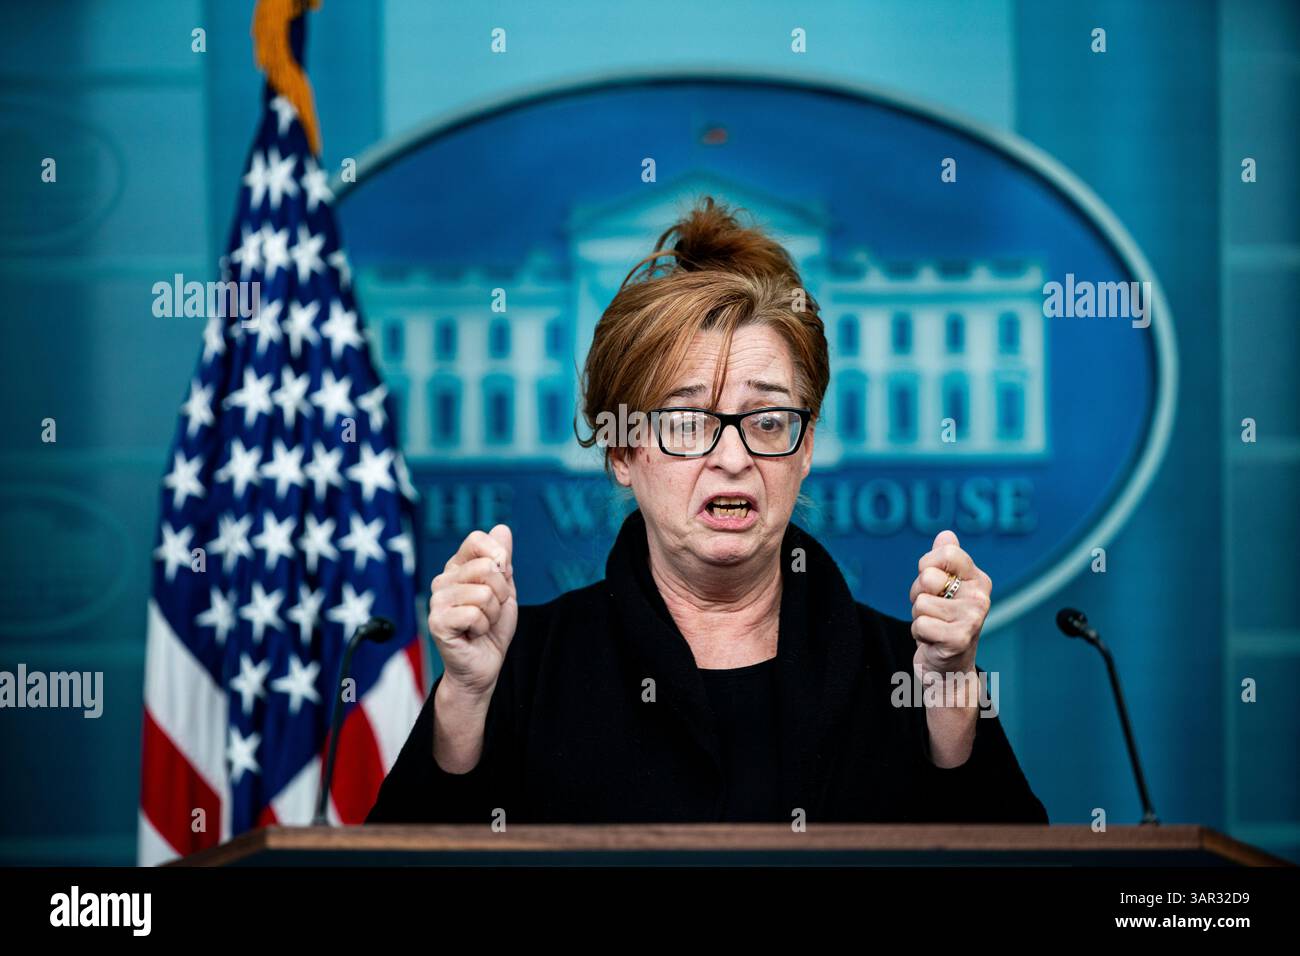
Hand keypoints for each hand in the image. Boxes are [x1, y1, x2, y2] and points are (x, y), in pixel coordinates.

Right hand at [428, 524, 516, 697]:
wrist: (484, 665)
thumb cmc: (492, 628)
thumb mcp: (505, 589)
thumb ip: (503, 560)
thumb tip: (502, 528)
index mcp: (457, 567)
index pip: (477, 540)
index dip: (499, 557)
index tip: (502, 579)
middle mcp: (443, 579)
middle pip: (486, 567)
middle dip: (501, 593)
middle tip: (492, 610)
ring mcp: (437, 600)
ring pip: (484, 593)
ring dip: (493, 613)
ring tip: (482, 623)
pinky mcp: (437, 621)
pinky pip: (474, 613)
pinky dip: (483, 627)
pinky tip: (472, 634)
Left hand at [907, 529, 991, 678]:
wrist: (948, 667)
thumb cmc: (942, 621)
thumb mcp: (943, 588)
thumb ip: (944, 560)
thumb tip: (946, 534)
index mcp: (978, 579)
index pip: (946, 553)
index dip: (926, 566)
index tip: (932, 582)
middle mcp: (980, 597)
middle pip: (927, 578)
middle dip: (919, 594)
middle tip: (932, 609)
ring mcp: (972, 618)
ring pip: (921, 603)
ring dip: (919, 617)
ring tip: (933, 626)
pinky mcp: (959, 639)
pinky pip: (920, 624)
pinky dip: (919, 634)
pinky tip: (932, 640)